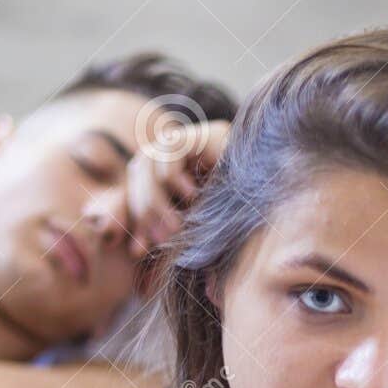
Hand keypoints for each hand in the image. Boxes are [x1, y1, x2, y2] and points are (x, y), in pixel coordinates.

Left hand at [125, 116, 230, 258]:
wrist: (255, 182)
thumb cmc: (222, 205)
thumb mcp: (186, 222)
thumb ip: (160, 231)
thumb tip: (134, 252)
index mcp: (152, 173)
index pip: (131, 194)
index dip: (133, 220)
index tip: (139, 251)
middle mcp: (158, 154)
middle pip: (135, 180)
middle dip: (146, 214)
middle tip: (163, 240)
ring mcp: (171, 142)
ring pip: (146, 169)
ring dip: (158, 204)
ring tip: (178, 227)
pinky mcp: (188, 136)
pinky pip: (168, 157)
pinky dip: (175, 181)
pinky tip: (193, 195)